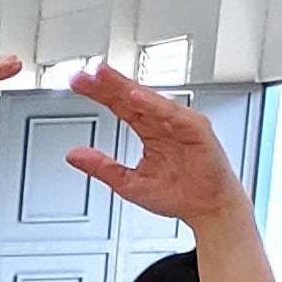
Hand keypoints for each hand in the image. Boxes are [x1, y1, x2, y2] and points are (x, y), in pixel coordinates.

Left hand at [64, 63, 252, 226]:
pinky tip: (136, 97)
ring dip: (127, 87)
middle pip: (132, 96)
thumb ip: (101, 167)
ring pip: (150, 100)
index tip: (77, 82)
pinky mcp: (196, 130)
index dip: (99, 93)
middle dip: (108, 84)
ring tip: (105, 77)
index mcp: (149, 130)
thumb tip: (73, 155)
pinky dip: (155, 105)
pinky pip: (173, 114)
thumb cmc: (178, 193)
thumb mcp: (128, 182)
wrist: (208, 208)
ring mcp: (180, 123)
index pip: (120, 105)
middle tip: (85, 73)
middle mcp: (164, 122)